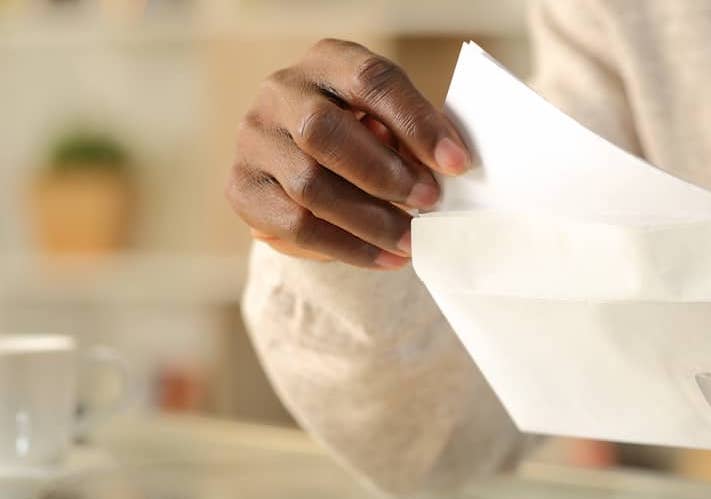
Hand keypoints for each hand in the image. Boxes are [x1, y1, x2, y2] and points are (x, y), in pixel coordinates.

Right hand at [226, 38, 469, 268]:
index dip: (417, 123)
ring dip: (370, 220)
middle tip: (429, 202)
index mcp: (329, 61)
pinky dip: (347, 247)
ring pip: (309, 185)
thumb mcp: (393, 120)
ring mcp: (254, 139)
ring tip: (411, 241)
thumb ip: (414, 136)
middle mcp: (282, 91)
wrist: (309, 160)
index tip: (457, 163)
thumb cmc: (368, 134)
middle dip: (384, 174)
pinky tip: (384, 258)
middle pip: (323, 131)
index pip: (372, 80)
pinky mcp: (243, 187)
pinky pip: (295, 225)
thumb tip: (448, 167)